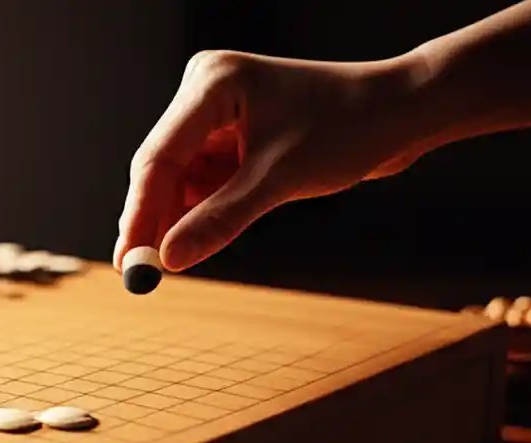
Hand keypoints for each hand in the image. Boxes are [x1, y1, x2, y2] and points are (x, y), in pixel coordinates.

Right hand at [114, 49, 428, 272]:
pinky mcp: (230, 132)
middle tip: (141, 272)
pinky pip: (200, 179)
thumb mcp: (279, 180)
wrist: (401, 112)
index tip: (129, 260)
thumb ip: (220, 220)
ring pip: (178, 178)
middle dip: (154, 219)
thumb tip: (169, 259)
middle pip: (160, 166)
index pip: (159, 156)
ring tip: (178, 258)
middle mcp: (206, 91)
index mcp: (212, 83)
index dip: (140, 212)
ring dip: (180, 217)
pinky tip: (204, 234)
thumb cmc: (349, 128)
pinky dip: (202, 209)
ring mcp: (216, 112)